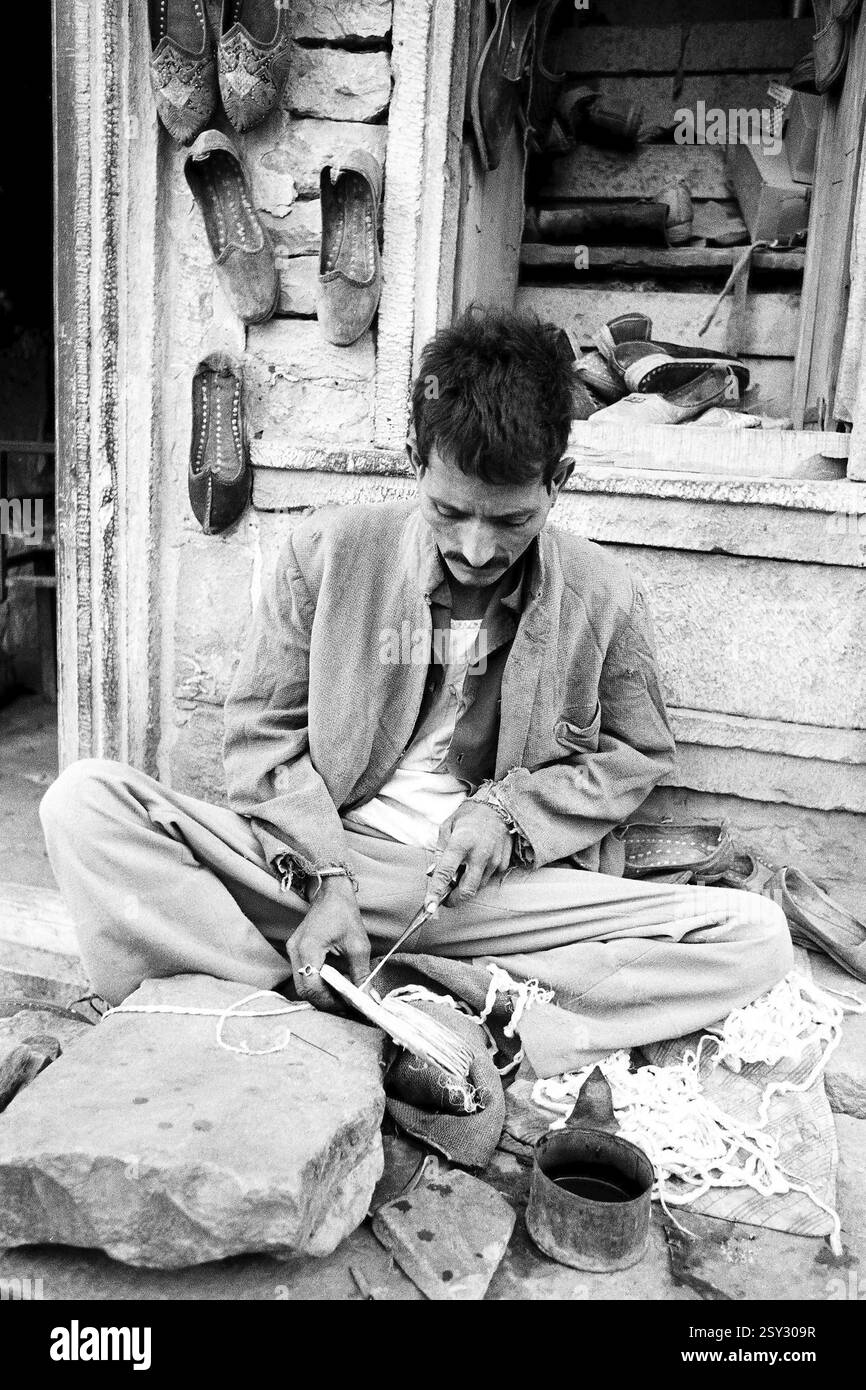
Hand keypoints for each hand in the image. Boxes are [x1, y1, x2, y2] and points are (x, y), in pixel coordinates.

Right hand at [287, 876, 370, 1011]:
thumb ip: (361, 973)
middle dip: (324, 1002)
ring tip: (342, 996)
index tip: (348, 1006)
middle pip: (304, 990)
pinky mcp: (296, 951)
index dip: (329, 1002)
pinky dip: (318, 983)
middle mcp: (295, 951)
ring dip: (321, 994)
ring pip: (302, 984)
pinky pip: (303, 975)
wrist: (331, 892)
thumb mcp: (358, 945)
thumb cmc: (344, 913)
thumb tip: (367, 997)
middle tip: (345, 1006)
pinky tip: (334, 984)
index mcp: (308, 949)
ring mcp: (293, 951)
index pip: (312, 988)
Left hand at [427, 801, 512, 908]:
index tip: (429, 906)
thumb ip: (440, 850)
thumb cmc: (470, 816)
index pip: (445, 874)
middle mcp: (479, 855)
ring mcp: (494, 861)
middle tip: (446, 898)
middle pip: (466, 890)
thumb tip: (434, 873)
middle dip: (454, 900)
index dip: (436, 892)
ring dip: (466, 886)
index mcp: (461, 843)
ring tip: (462, 871)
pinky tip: (477, 863)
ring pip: (477, 887)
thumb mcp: (447, 827)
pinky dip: (479, 876)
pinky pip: (488, 878)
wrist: (499, 807)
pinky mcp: (504, 864)